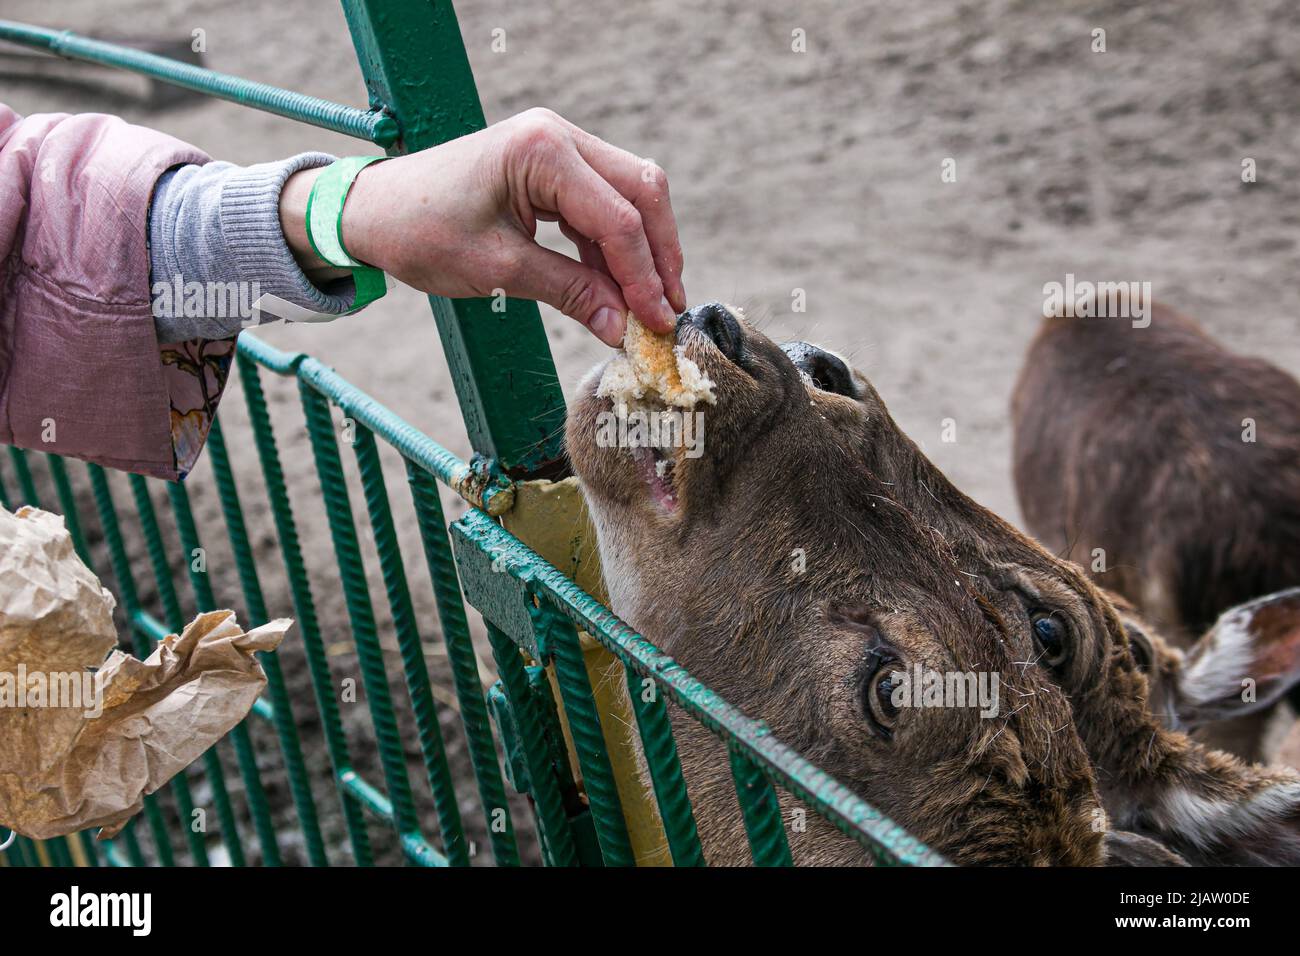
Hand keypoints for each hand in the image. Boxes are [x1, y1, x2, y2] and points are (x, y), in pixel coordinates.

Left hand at [279, 108, 685, 345]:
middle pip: (641, 191)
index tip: (657, 324)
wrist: (373, 210)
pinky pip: (601, 204)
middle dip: (659, 255)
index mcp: (542, 150)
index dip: (643, 276)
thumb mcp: (497, 271)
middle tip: (668, 311)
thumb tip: (622, 328)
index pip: (617, 218)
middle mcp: (558, 136)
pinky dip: (614, 246)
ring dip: (642, 251)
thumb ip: (569, 293)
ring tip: (649, 306)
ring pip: (629, 195)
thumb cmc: (421, 233)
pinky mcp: (552, 167)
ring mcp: (557, 147)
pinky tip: (617, 288)